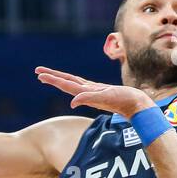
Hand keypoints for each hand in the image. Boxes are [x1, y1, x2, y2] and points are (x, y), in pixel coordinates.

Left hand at [36, 66, 156, 118]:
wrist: (138, 106)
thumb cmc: (124, 101)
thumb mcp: (106, 98)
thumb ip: (89, 99)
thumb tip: (72, 103)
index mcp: (87, 93)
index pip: (65, 84)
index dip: (52, 79)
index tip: (39, 75)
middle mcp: (88, 93)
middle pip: (66, 83)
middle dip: (52, 77)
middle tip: (38, 71)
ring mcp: (94, 92)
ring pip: (73, 83)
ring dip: (61, 79)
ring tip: (50, 75)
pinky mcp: (101, 91)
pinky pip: (84, 85)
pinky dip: (76, 82)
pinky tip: (74, 83)